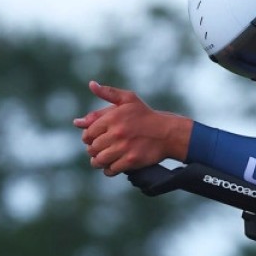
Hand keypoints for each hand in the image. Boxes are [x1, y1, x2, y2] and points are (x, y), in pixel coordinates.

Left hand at [74, 80, 193, 175]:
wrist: (167, 133)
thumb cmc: (146, 115)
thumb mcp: (128, 99)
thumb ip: (108, 93)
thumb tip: (91, 84)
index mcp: (113, 118)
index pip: (89, 133)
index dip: (87, 138)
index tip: (92, 140)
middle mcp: (117, 133)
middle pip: (92, 148)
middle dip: (92, 150)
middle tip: (97, 150)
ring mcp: (124, 148)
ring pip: (100, 160)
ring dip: (97, 162)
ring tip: (100, 160)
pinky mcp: (131, 161)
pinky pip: (111, 170)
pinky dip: (108, 170)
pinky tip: (111, 166)